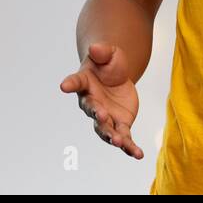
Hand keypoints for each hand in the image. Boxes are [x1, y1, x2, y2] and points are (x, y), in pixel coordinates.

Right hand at [59, 43, 143, 159]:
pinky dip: (130, 147)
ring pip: (107, 130)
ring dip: (113, 137)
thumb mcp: (109, 53)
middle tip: (103, 117)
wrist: (117, 75)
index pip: (75, 82)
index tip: (64, 85)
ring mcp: (106, 117)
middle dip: (98, 116)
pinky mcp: (120, 124)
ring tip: (120, 143)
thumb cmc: (108, 63)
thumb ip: (102, 52)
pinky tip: (138, 155)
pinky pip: (124, 138)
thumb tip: (95, 47)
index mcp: (84, 84)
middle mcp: (92, 104)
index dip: (70, 84)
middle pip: (93, 112)